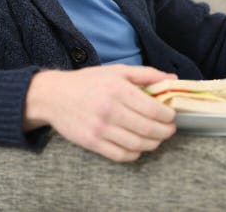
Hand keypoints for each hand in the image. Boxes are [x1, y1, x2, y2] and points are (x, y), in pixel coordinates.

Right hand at [24, 65, 176, 161]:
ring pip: (137, 144)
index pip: (154, 109)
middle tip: (169, 129)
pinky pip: (121, 155)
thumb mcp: (117, 70)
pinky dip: (135, 154)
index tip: (172, 116)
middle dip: (165, 132)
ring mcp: (100, 129)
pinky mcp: (92, 143)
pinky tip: (138, 147)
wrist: (53, 96)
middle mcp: (110, 110)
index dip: (168, 116)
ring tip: (157, 139)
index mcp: (119, 90)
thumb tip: (172, 80)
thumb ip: (146, 74)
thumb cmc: (88, 82)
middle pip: (148, 129)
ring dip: (153, 144)